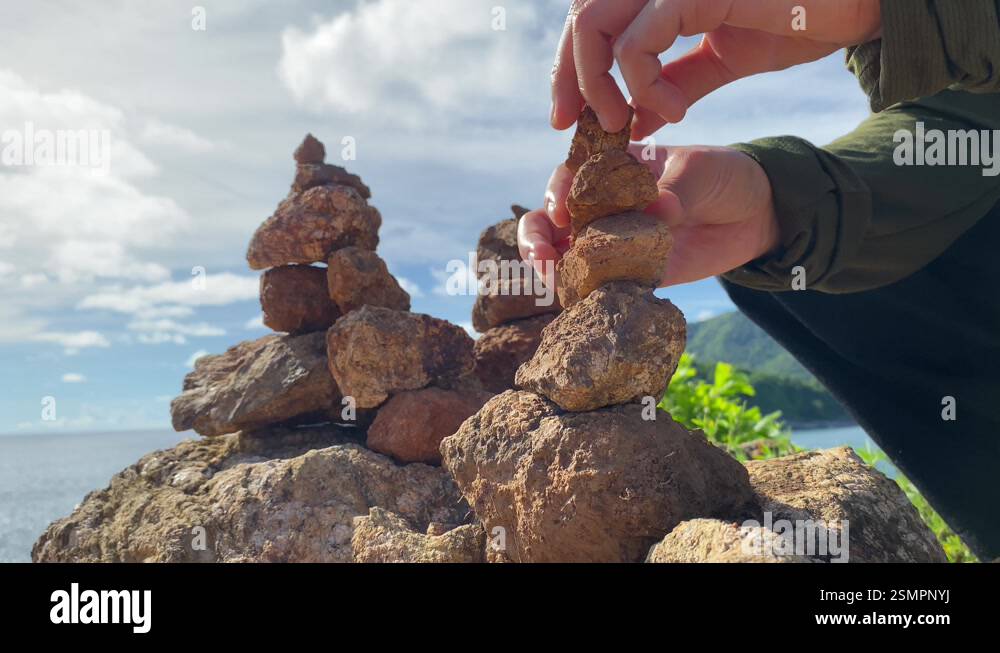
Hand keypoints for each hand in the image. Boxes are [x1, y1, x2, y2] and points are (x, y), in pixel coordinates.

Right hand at [518, 144, 779, 287]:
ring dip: (552, 270)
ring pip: (566, 257)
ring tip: (551, 281)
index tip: (561, 210)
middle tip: (541, 255)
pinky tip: (581, 301)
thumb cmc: (723, 176)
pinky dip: (584, 294)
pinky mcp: (632, 274)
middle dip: (536, 238)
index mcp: (610, 169)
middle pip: (550, 222)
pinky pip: (599, 286)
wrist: (758, 214)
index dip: (557, 194)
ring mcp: (614, 242)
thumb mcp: (699, 172)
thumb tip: (658, 211)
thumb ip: (676, 190)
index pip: (569, 178)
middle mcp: (603, 207)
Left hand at [551, 0, 881, 135]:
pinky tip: (672, 111)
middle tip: (578, 126)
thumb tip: (630, 119)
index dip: (568, 66)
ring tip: (622, 123)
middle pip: (580, 17)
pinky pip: (641, 40)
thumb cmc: (797, 21)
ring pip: (594, 23)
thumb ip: (674, 83)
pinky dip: (642, 84)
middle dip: (567, 77)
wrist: (862, 4)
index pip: (590, 18)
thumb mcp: (720, 60)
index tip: (567, 117)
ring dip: (598, 83)